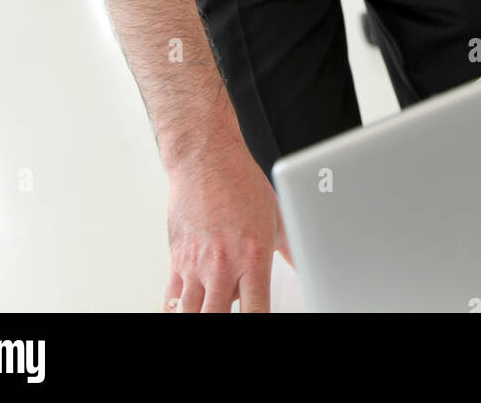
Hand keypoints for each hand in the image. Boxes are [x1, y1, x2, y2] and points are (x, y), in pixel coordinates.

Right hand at [162, 138, 294, 312]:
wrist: (205, 157)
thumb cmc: (239, 182)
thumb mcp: (277, 217)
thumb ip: (292, 250)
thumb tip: (310, 266)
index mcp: (253, 258)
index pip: (255, 314)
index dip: (257, 322)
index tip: (258, 318)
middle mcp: (222, 265)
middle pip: (217, 320)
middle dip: (223, 322)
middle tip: (230, 314)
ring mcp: (196, 265)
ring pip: (190, 315)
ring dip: (201, 316)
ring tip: (210, 309)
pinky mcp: (176, 259)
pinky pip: (171, 299)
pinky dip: (177, 309)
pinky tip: (188, 308)